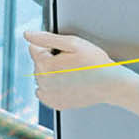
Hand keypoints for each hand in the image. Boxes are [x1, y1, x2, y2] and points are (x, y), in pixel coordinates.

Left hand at [21, 27, 138, 116]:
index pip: (35, 48)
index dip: (51, 46)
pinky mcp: (54, 104)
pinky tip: (68, 83)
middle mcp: (42, 82)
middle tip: (72, 62)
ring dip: (52, 73)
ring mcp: (48, 95)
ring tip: (73, 73)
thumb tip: (27, 34)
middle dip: (51, 59)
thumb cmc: (95, 62)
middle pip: (38, 63)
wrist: (111, 85)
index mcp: (44, 65)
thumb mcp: (73, 43)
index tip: (66, 51)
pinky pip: (45, 92)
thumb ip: (47, 38)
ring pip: (41, 77)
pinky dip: (53, 87)